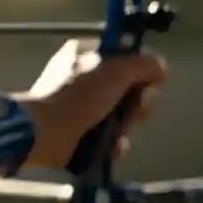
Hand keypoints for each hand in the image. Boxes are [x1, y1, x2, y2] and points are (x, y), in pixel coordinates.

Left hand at [20, 39, 166, 169]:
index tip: (148, 84)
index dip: (140, 72)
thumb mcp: (115, 72)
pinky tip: (111, 149)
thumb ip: (142, 65)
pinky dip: (111, 144)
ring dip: (125, 128)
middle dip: (136, 105)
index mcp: (83, 54)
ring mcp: (75, 106)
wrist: (42, 135)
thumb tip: (161, 66)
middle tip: (134, 112)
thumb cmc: (78, 97)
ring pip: (118, 116)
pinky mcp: (73, 132)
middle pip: (125, 89)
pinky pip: (104, 136)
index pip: (124, 57)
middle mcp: (79, 76)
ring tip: (118, 136)